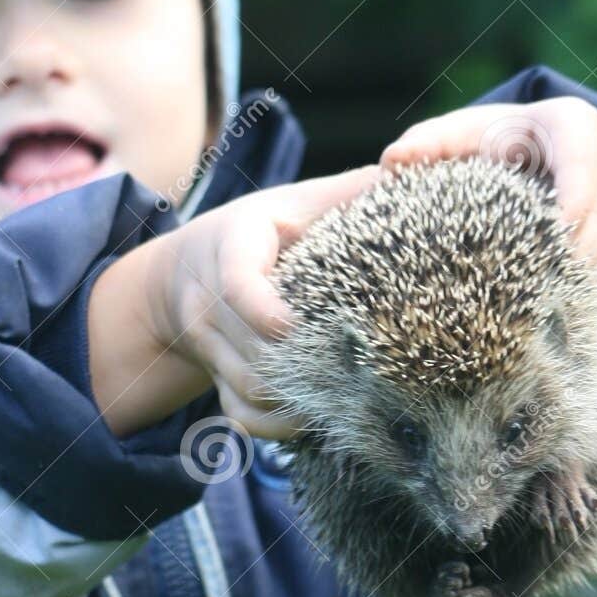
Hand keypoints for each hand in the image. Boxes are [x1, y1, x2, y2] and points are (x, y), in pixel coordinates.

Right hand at [154, 165, 381, 438]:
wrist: (186, 272)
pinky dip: (281, 424)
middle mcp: (209, 300)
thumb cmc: (262, 230)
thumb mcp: (296, 201)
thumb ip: (346, 193)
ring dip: (300, 396)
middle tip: (363, 367)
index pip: (236, 283)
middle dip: (307, 363)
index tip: (297, 326)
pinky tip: (318, 413)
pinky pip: (243, 417)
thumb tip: (410, 173)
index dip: (266, 311)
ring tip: (351, 391)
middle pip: (253, 350)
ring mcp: (208, 345)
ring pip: (251, 388)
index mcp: (233, 245)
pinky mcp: (215, 379)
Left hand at [379, 97, 596, 290]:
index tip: (552, 242)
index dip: (573, 202)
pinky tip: (575, 311)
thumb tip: (392, 161)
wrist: (533, 147)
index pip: (583, 163)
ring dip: (596, 276)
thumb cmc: (491, 144)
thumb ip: (430, 146)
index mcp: (573, 123)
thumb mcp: (462, 137)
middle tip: (550, 291)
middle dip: (582, 252)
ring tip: (563, 309)